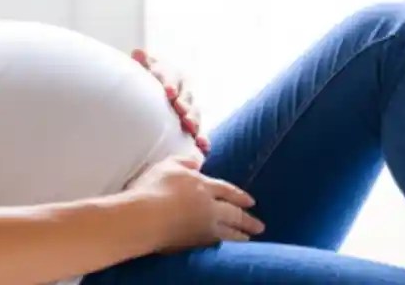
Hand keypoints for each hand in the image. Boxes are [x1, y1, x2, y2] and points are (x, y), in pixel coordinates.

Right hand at [124, 153, 263, 252]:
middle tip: (260, 227)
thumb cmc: (154, 187)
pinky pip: (212, 243)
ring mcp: (201, 228)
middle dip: (248, 220)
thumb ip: (185, 160)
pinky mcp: (191, 244)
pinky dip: (220, 243)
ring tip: (247, 239)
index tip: (251, 202)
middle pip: (234, 214)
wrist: (144, 218)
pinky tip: (221, 244)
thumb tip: (198, 159)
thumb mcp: (168, 165)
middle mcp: (208, 209)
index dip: (240, 196)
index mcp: (204, 186)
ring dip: (239, 235)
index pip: (227, 191)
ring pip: (227, 233)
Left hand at [132, 49, 209, 153]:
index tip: (169, 92)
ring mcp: (187, 107)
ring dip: (194, 119)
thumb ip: (142, 64)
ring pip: (194, 112)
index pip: (170, 75)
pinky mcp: (190, 125)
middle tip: (181, 110)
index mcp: (168, 74)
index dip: (170, 82)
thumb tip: (138, 52)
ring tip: (190, 127)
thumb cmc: (140, 83)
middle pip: (186, 95)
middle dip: (184, 102)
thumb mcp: (140, 73)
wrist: (145, 100)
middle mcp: (181, 89)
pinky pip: (199, 132)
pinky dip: (201, 139)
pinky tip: (202, 146)